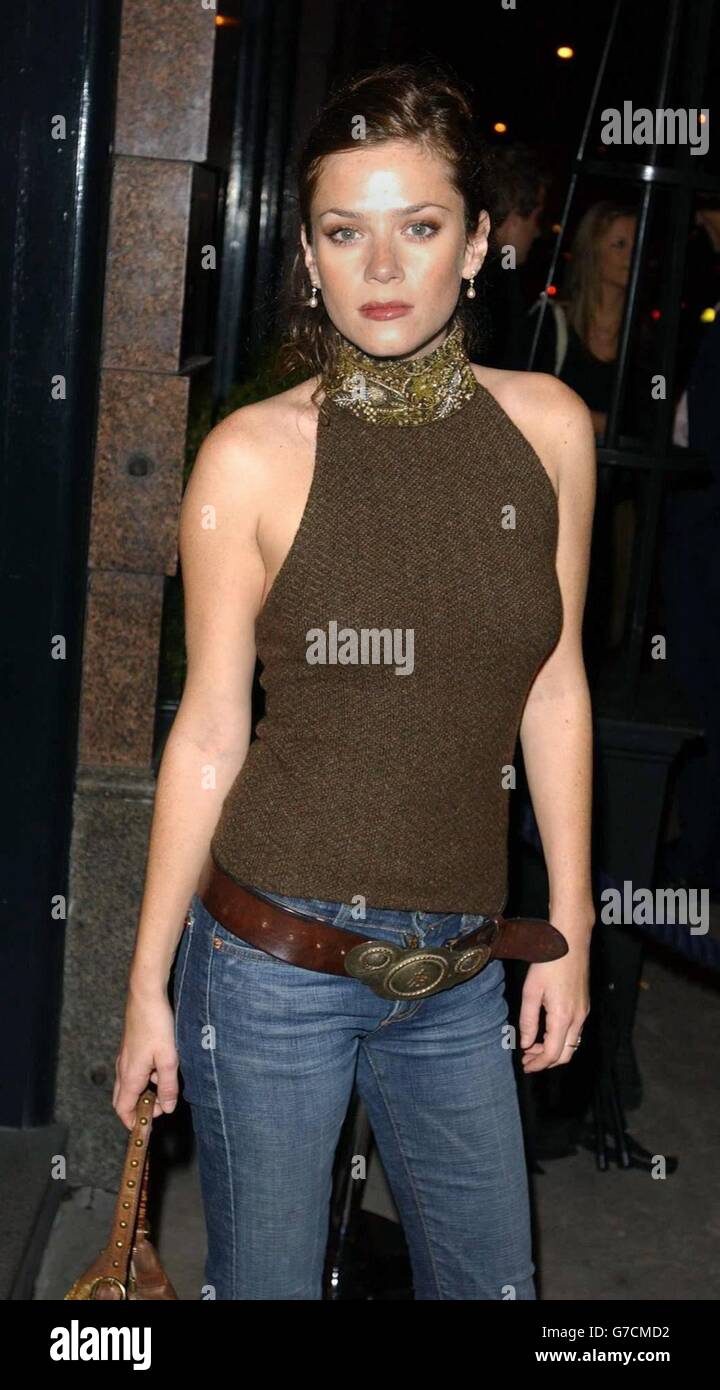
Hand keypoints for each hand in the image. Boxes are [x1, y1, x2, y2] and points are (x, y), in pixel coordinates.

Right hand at [113, 990, 178, 1130]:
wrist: (146, 995)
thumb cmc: (157, 1025)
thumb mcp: (168, 1059)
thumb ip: (168, 1086)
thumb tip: (166, 1109)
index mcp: (129, 1076)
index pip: (122, 1109)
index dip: (133, 1122)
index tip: (148, 1127)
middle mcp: (122, 1069)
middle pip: (123, 1099)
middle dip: (139, 1108)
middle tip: (160, 1108)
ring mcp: (125, 1057)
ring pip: (130, 1084)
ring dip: (145, 1091)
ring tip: (167, 1085)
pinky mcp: (131, 1047)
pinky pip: (134, 1070)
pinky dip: (146, 1076)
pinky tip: (163, 1065)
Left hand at [518, 938, 590, 1072]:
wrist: (570, 941)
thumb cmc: (548, 963)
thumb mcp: (531, 992)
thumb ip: (528, 1021)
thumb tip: (526, 1044)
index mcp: (563, 1017)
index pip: (553, 1053)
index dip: (538, 1064)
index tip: (525, 1066)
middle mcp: (578, 1018)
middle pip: (566, 1054)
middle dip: (546, 1061)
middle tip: (527, 1059)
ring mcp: (583, 1012)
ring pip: (572, 1044)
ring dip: (553, 1050)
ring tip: (532, 1047)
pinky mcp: (584, 1005)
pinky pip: (575, 1032)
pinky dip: (561, 1039)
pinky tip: (546, 1032)